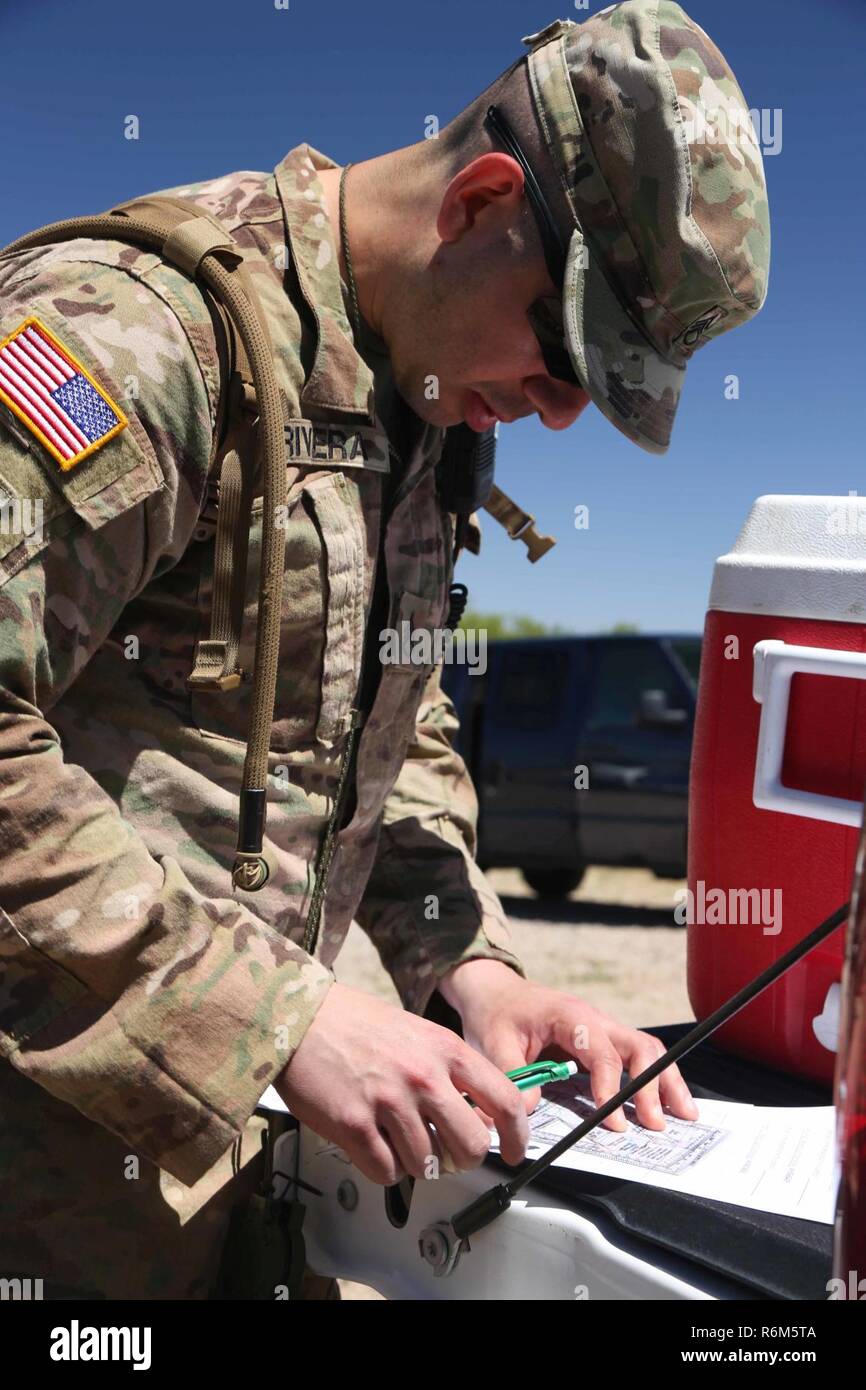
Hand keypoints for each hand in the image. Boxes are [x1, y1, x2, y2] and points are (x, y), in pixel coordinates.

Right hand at [275, 982, 529, 1184]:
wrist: (300, 1016)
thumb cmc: (354, 1024)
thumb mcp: (417, 1032)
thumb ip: (449, 1070)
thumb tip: (475, 1115)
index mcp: (445, 1049)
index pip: (505, 1100)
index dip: (518, 1135)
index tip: (516, 1152)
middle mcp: (423, 1076)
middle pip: (472, 1146)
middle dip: (461, 1158)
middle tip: (445, 1153)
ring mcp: (389, 1101)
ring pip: (428, 1164)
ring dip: (415, 1162)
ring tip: (395, 1138)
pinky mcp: (354, 1125)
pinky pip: (387, 1172)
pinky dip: (383, 1167)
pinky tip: (372, 1144)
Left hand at [439, 961, 699, 1131]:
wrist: (495, 993)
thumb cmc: (496, 1014)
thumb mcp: (493, 1045)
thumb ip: (514, 1076)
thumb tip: (531, 1111)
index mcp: (570, 1016)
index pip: (602, 1053)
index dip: (611, 1088)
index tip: (613, 1121)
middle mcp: (594, 1020)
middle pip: (638, 1046)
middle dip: (651, 1086)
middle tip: (655, 1124)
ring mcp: (602, 1029)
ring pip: (646, 1050)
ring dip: (665, 1082)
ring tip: (683, 1115)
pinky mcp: (603, 1042)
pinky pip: (637, 1057)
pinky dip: (656, 1078)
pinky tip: (666, 1103)